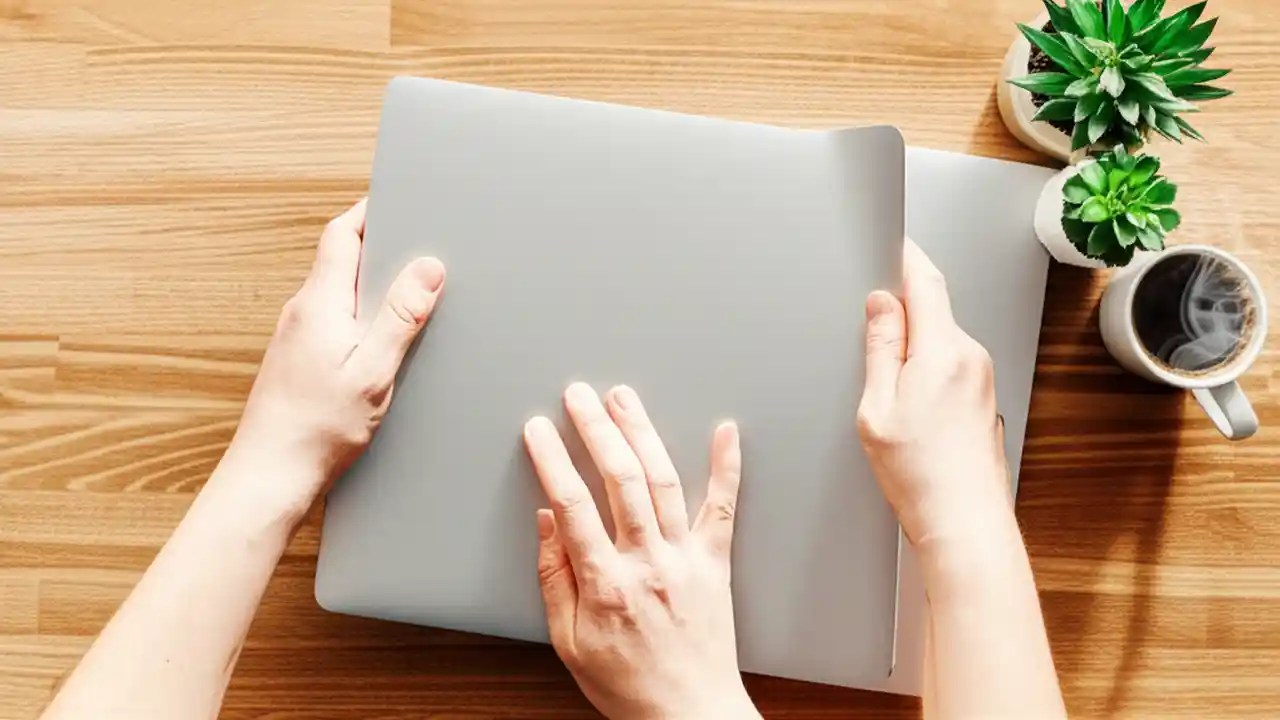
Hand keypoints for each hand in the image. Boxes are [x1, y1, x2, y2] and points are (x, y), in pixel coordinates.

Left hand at [223, 198, 445, 516]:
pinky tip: (384, 341)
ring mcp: (297, 336)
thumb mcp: (373, 370)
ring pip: (339, 291)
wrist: (269, 476)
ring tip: (411, 292)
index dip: (370, 210)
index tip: (401, 198)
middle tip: (420, 242)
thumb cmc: (316, 430)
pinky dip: (362, 316)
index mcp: (319, 303)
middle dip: (381, 245)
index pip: (342, 234)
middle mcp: (302, 312)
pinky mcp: (299, 361)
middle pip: (342, 258)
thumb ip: (400, 316)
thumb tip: (428, 267)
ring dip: (373, 284)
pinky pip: (335, 320)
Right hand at [523, 383, 760, 719]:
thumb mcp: (569, 644)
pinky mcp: (716, 563)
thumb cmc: (628, 685)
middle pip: (620, 480)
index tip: (537, 429)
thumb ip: (555, 579)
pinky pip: (724, 507)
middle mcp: (650, 563)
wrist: (692, 714)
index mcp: (608, 585)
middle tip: (578, 395)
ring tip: (623, 397)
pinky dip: (727, 466)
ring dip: (642, 433)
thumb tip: (547, 522)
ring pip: (664, 481)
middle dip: (596, 429)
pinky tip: (726, 431)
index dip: (552, 460)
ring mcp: (688, 559)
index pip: (573, 506)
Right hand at [856, 240, 1010, 548]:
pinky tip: (911, 415)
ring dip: (913, 353)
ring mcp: (983, 379)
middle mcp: (972, 358)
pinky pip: (950, 368)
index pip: (926, 282)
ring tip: (891, 401)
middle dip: (901, 318)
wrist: (964, 521)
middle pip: (932, 312)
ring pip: (940, 343)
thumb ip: (880, 348)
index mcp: (944, 351)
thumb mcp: (877, 407)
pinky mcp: (983, 400)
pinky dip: (927, 375)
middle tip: (871, 349)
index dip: (907, 258)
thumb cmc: (921, 474)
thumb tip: (882, 307)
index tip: (894, 245)